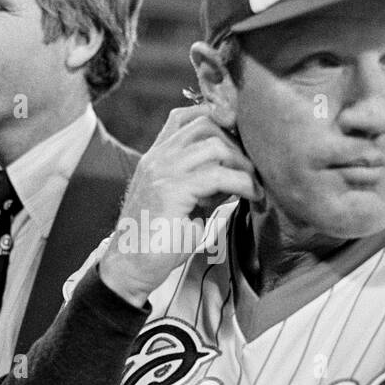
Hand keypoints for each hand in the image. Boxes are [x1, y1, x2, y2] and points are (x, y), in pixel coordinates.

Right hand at [98, 104, 260, 307]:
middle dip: (236, 142)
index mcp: (156, 156)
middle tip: (253, 167)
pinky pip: (218, 175)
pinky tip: (252, 196)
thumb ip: (207, 183)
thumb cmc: (158, 241)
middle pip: (205, 123)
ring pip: (214, 144)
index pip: (186, 116)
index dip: (217, 119)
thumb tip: (238, 173)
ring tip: (254, 183)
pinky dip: (243, 183)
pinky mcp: (172, 191)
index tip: (242, 139)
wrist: (130, 268)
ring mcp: (162, 171)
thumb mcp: (187, 203)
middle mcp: (157, 157)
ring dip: (243, 163)